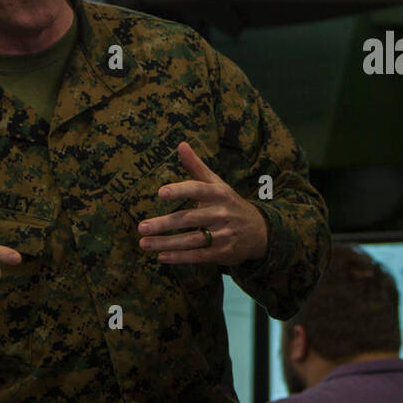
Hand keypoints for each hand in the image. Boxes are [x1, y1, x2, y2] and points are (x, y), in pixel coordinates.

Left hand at [137, 141, 269, 265]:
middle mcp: (221, 213)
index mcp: (218, 193)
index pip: (197, 190)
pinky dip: (180, 258)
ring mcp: (223, 234)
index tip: (161, 193)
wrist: (260, 231)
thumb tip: (181, 144)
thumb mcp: (217, 184)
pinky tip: (161, 257)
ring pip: (191, 239)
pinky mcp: (222, 252)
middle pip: (189, 219)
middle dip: (164, 223)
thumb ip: (197, 166)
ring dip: (166, 243)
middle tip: (142, 227)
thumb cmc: (230, 203)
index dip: (180, 191)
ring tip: (144, 243)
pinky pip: (198, 255)